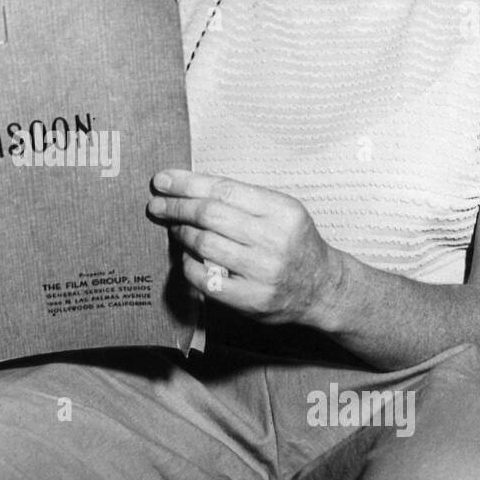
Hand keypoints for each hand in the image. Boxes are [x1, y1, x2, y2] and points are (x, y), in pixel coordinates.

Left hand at [147, 169, 342, 326]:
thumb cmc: (294, 244)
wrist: (322, 288)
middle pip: (210, 215)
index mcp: (282, 211)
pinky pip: (204, 278)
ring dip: (181, 233)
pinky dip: (188, 265)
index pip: (225, 190)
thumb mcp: (282, 212)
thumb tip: (190, 187)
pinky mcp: (251, 299)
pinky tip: (187, 258)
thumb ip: (243, 200)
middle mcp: (274, 240)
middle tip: (157, 204)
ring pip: (204, 244)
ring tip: (174, 228)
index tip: (163, 180)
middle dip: (176, 207)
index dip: (188, 184)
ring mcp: (263, 271)